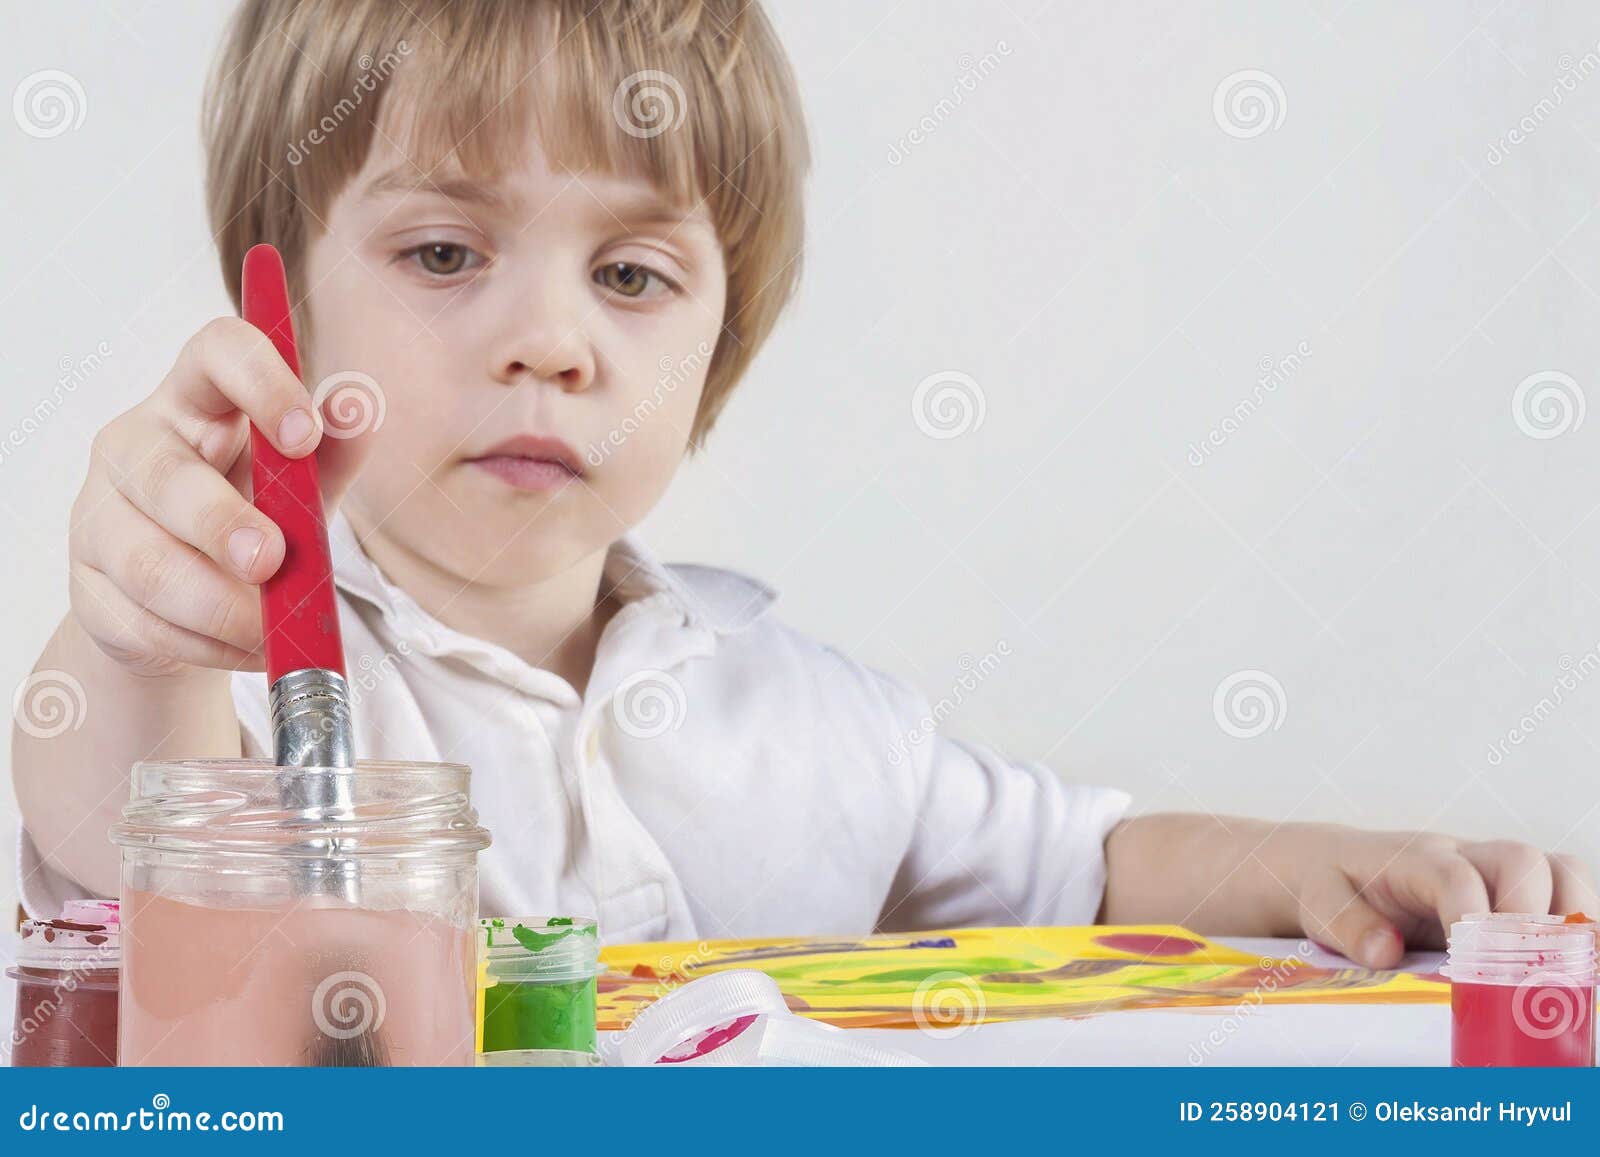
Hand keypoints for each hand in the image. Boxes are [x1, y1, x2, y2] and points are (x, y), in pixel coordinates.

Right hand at [68, 318, 368, 675]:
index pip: (215, 351)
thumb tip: (360, 404)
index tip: (305, 435)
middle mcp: (136, 445)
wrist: (196, 604)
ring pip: (149, 563)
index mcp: (198, 400)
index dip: (260, 382)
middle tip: (273, 560)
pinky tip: (248, 647)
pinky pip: (146, 624)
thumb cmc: (257, 518)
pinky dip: (209, 646)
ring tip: (272, 627)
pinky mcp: (89, 587)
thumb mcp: (304, 486)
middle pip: (166, 472)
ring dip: (221, 606)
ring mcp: (100, 515)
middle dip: (223, 523)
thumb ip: (335, 451)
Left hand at [1287, 826, 1597, 968]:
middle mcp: (1464, 857)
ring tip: (1558, 973)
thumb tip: (1385, 951)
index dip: (1471, 919)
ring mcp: (1494, 873)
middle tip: (1519, 973)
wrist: (1336, 864)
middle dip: (1531, 918)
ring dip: (1573, 920)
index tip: (1467, 967)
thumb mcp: (1318, 902)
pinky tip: (1569, 971)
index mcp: (1413, 858)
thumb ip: (1347, 924)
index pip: (1455, 875)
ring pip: (1559, 872)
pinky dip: (1579, 929)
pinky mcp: (1514, 895)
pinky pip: (1567, 895)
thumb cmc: (1331, 885)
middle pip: (1523, 861)